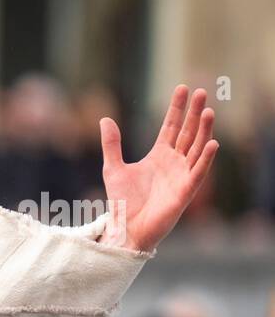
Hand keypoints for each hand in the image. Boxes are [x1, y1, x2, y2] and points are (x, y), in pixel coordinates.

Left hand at [99, 85, 218, 252]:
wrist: (126, 228)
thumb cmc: (122, 201)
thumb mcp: (113, 168)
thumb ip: (111, 144)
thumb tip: (105, 119)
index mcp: (159, 155)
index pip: (171, 126)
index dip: (177, 108)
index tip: (182, 88)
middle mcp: (174, 162)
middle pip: (187, 132)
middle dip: (194, 113)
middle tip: (201, 91)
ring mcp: (182, 175)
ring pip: (196, 148)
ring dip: (203, 130)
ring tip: (208, 111)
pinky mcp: (186, 190)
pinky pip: (199, 172)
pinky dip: (206, 158)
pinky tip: (211, 143)